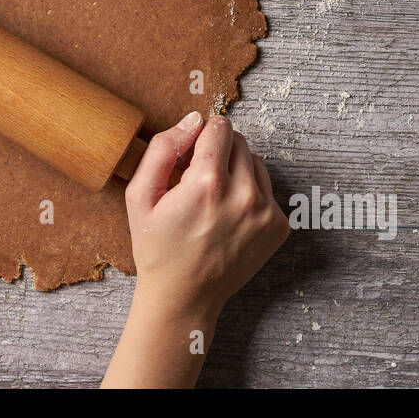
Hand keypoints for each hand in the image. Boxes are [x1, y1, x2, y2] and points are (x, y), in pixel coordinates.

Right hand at [125, 112, 288, 320]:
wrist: (183, 297)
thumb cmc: (157, 248)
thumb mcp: (140, 195)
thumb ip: (163, 148)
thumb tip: (193, 120)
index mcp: (208, 183)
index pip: (219, 126)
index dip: (200, 135)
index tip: (190, 154)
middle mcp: (244, 195)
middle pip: (239, 141)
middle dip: (218, 150)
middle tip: (198, 179)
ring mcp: (266, 212)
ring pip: (255, 163)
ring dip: (236, 170)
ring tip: (213, 197)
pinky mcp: (279, 227)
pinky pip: (267, 190)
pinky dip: (249, 194)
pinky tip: (228, 215)